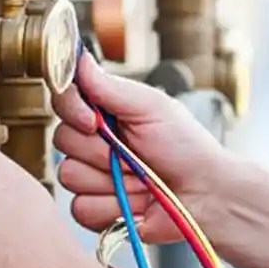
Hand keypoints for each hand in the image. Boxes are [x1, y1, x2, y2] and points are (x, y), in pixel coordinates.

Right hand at [52, 54, 228, 243]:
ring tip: (140, 180)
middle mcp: (94, 143)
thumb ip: (109, 87)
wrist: (205, 194)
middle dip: (101, 151)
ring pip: (70, 176)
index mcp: (105, 113)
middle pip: (63, 141)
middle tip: (134, 154)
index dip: (73, 110)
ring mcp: (93, 177)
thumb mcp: (151, 108)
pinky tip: (135, 201)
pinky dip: (111, 207)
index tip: (93, 120)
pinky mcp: (96, 210)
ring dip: (111, 180)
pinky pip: (81, 208)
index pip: (65, 101)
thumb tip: (80, 57)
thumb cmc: (186, 146)